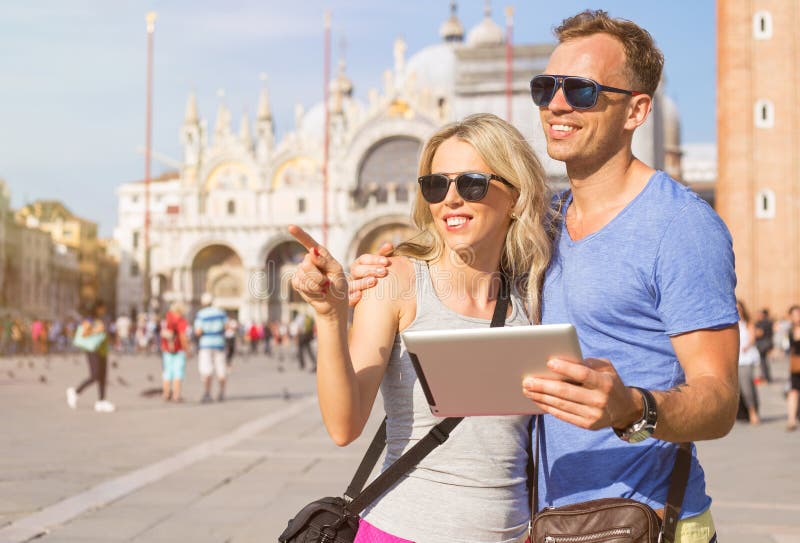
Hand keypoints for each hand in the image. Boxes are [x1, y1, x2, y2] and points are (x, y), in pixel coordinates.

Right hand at [288, 225, 347, 317]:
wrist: (333, 304)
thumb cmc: (338, 286)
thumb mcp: (336, 271)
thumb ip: (325, 261)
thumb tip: (312, 251)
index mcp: (321, 255)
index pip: (309, 242)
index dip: (299, 234)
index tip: (290, 227)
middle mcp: (310, 261)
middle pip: (306, 263)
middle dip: (317, 276)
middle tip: (326, 283)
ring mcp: (302, 271)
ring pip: (303, 275)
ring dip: (315, 285)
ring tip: (323, 289)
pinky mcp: (297, 282)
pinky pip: (299, 283)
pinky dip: (310, 290)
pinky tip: (317, 292)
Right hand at [347, 242, 393, 306]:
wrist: (372, 301)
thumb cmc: (376, 278)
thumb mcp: (379, 266)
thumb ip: (383, 256)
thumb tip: (389, 245)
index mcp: (359, 265)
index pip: (364, 259)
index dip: (374, 259)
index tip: (387, 262)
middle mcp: (352, 275)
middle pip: (357, 270)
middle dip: (370, 270)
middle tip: (384, 272)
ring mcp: (349, 287)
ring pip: (352, 283)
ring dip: (362, 282)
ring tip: (374, 281)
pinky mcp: (348, 300)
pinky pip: (347, 298)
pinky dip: (352, 296)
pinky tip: (360, 295)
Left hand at [522, 357, 639, 430]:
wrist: (625, 409)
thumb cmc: (609, 382)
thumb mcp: (606, 368)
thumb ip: (588, 363)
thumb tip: (563, 360)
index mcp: (604, 383)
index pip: (583, 374)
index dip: (566, 368)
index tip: (549, 363)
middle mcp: (599, 400)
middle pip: (566, 392)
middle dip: (544, 386)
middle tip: (527, 380)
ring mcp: (594, 415)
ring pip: (561, 405)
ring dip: (541, 397)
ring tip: (527, 390)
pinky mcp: (588, 425)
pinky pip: (563, 415)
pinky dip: (548, 407)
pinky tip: (538, 400)